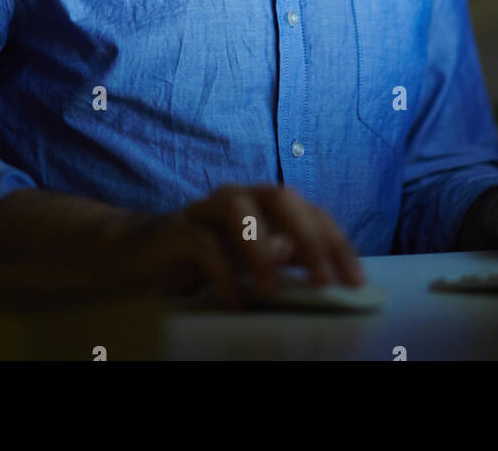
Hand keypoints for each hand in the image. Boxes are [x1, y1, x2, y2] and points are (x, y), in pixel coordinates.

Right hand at [102, 183, 364, 308]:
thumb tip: (321, 269)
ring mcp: (208, 208)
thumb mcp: (252, 263)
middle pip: (281, 197)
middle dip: (308, 237)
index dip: (336, 243)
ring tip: (273, 289)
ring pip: (241, 209)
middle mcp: (241, 197)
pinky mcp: (179, 228)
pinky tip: (234, 301)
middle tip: (323, 281)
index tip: (356, 281)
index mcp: (265, 204)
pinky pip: (204, 242)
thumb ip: (285, 261)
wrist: (141, 255)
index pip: (311, 212)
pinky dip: (222, 273)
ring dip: (261, 248)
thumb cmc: (207, 260)